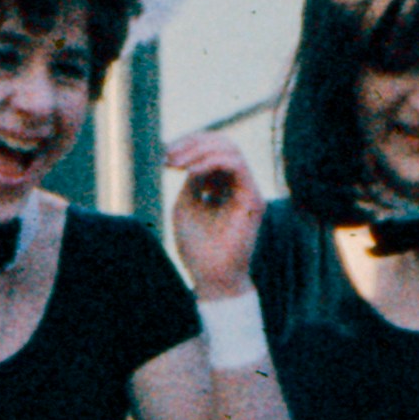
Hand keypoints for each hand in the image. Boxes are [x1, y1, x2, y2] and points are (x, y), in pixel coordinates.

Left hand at [163, 132, 265, 295]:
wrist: (211, 276)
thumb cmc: (197, 246)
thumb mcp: (186, 204)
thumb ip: (192, 179)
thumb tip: (192, 156)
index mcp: (224, 186)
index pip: (212, 150)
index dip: (189, 145)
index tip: (165, 155)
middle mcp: (238, 185)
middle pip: (222, 144)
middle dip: (192, 144)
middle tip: (169, 157)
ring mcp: (248, 190)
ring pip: (230, 149)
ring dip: (199, 151)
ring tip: (177, 164)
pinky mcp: (253, 198)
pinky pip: (236, 165)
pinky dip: (211, 162)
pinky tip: (191, 172)